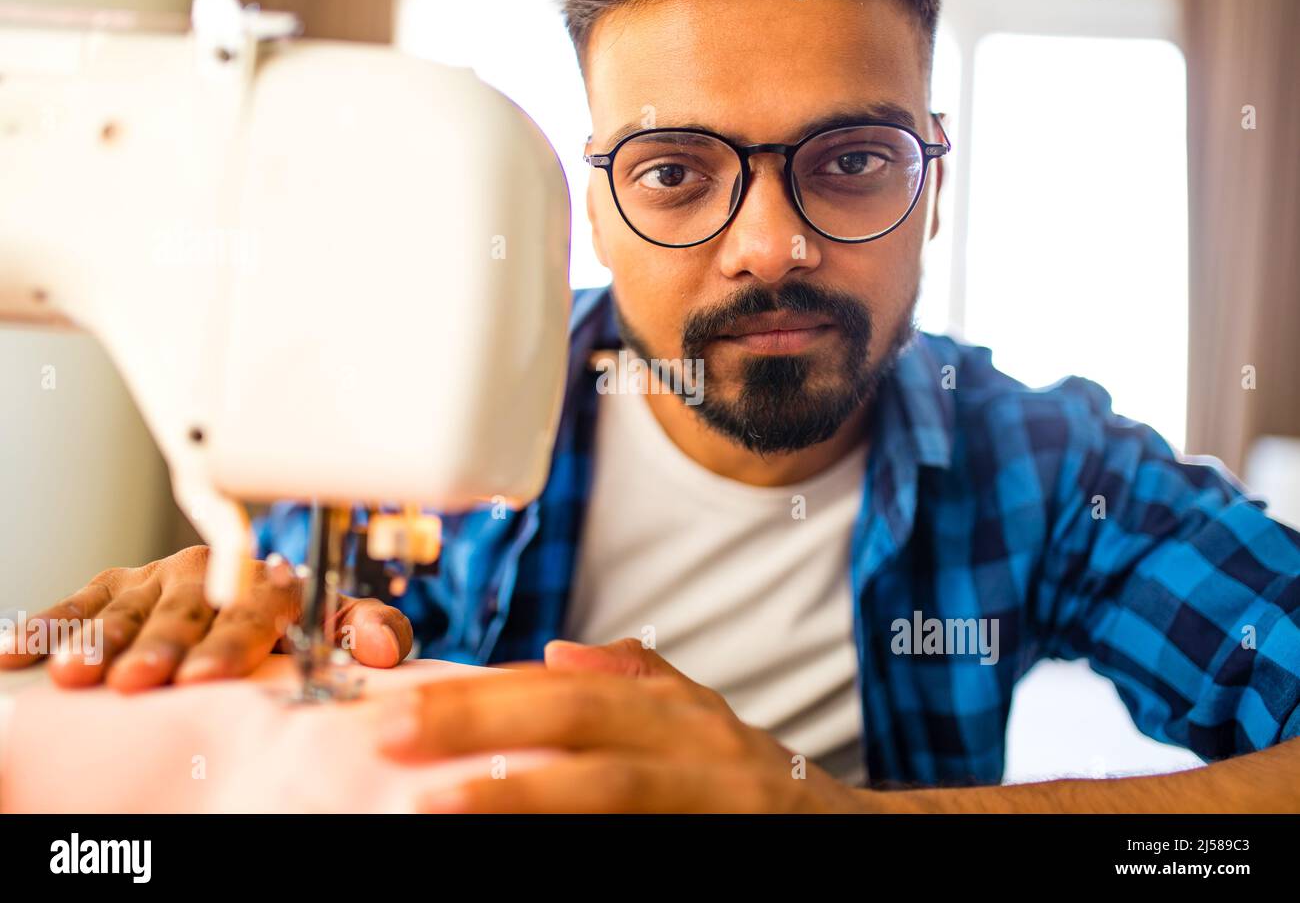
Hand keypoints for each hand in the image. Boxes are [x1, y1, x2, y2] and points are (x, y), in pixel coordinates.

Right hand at [0, 545, 412, 690]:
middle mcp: (210, 576)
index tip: (205, 681)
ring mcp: (158, 578)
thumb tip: (386, 646)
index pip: (251, 611)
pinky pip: (78, 603)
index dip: (228, 645)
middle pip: (183, 611)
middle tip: (137, 681)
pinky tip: (15, 652)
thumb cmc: (292, 627)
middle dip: (160, 647)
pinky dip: (46, 626)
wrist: (250, 603)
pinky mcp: (117, 585)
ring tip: (79, 675)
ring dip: (99, 641)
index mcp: (267, 584)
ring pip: (127, 608)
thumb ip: (365, 631)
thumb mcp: (338, 626)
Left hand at [377, 637, 868, 812]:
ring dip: (523, 795)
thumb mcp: (701, 718)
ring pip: (610, 788)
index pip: (564, 688)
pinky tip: (520, 851)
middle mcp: (694, 744)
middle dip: (483, 725)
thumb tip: (555, 650)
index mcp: (672, 710)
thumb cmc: (755, 784)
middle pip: (578, 723)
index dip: (482, 693)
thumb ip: (634, 681)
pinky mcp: (721, 844)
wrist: (854, 839)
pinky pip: (639, 839)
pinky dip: (576, 847)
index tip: (399, 702)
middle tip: (392, 734)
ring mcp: (712, 796)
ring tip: (439, 802)